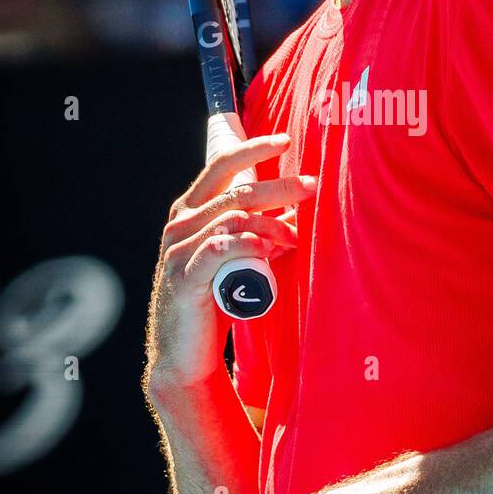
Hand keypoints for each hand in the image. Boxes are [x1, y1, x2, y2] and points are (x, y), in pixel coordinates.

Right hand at [144, 133, 316, 388]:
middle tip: (313, 186)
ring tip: (297, 237)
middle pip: (237, 191)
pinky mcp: (185, 278)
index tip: (286, 140)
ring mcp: (179, 250)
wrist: (184, 353)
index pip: (221, 167)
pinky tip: (267, 247)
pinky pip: (219, 250)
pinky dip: (247, 244)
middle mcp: (180, 225)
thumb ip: (255, 232)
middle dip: (279, 186)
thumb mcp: (234, 258)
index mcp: (189, 212)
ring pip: (234, 220)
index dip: (253, 149)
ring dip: (272, 224)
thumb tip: (296, 210)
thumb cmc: (214, 302)